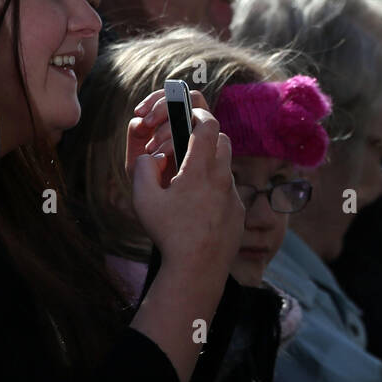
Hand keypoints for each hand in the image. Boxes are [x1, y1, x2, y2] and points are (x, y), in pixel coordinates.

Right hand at [130, 93, 242, 271]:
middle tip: (181, 146)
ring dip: (208, 162)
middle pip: (220, 139)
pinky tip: (195, 205)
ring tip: (185, 177)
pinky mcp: (238, 212)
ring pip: (225, 165)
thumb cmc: (169, 234)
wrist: (198, 269)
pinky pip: (228, 190)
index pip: (206, 123)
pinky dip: (213, 188)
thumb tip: (151, 157)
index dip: (196, 112)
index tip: (184, 114)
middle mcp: (222, 178)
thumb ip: (142, 168)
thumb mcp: (143, 199)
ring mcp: (233, 195)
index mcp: (200, 169)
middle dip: (202, 135)